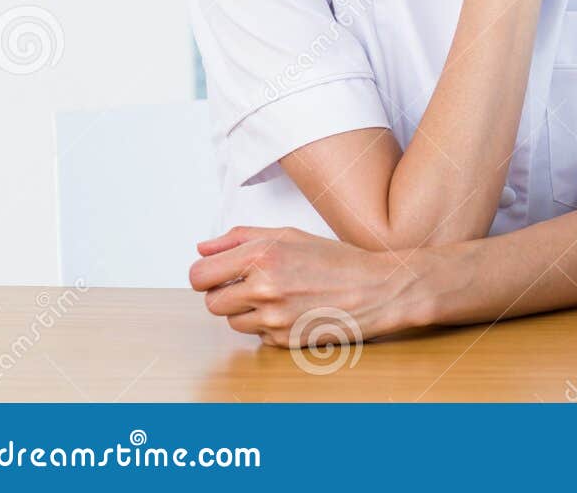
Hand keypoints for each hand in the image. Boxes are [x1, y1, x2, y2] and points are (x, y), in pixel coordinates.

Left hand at [189, 226, 434, 347]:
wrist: (378, 289)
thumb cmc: (338, 260)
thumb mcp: (290, 235)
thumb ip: (240, 238)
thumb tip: (203, 249)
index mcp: (263, 256)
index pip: (199, 276)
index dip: (205, 276)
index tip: (216, 275)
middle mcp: (265, 288)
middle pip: (211, 302)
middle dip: (226, 293)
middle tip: (252, 284)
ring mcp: (273, 318)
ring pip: (232, 321)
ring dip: (247, 311)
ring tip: (279, 296)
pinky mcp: (283, 341)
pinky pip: (256, 336)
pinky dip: (268, 326)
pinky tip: (293, 310)